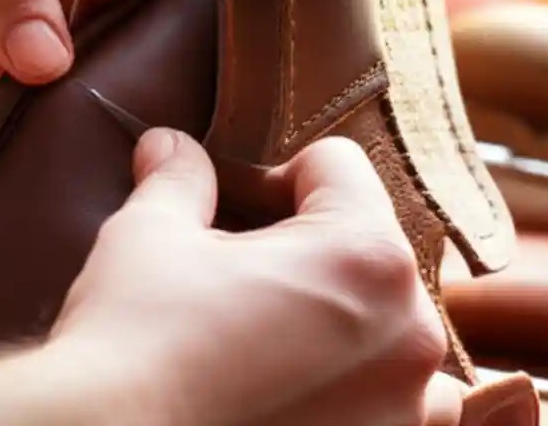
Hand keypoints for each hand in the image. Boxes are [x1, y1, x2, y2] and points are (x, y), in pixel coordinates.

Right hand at [50, 129, 465, 425]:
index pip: (337, 167)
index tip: (231, 212)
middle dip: (314, 248)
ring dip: (360, 321)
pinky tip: (315, 388)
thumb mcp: (150, 238)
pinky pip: (414, 406)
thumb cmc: (133, 344)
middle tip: (245, 275)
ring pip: (404, 326)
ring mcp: (406, 402)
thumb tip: (169, 146)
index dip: (273, 178)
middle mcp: (409, 329)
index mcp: (366, 254)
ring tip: (285, 334)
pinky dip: (377, 388)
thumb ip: (179, 181)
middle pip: (373, 244)